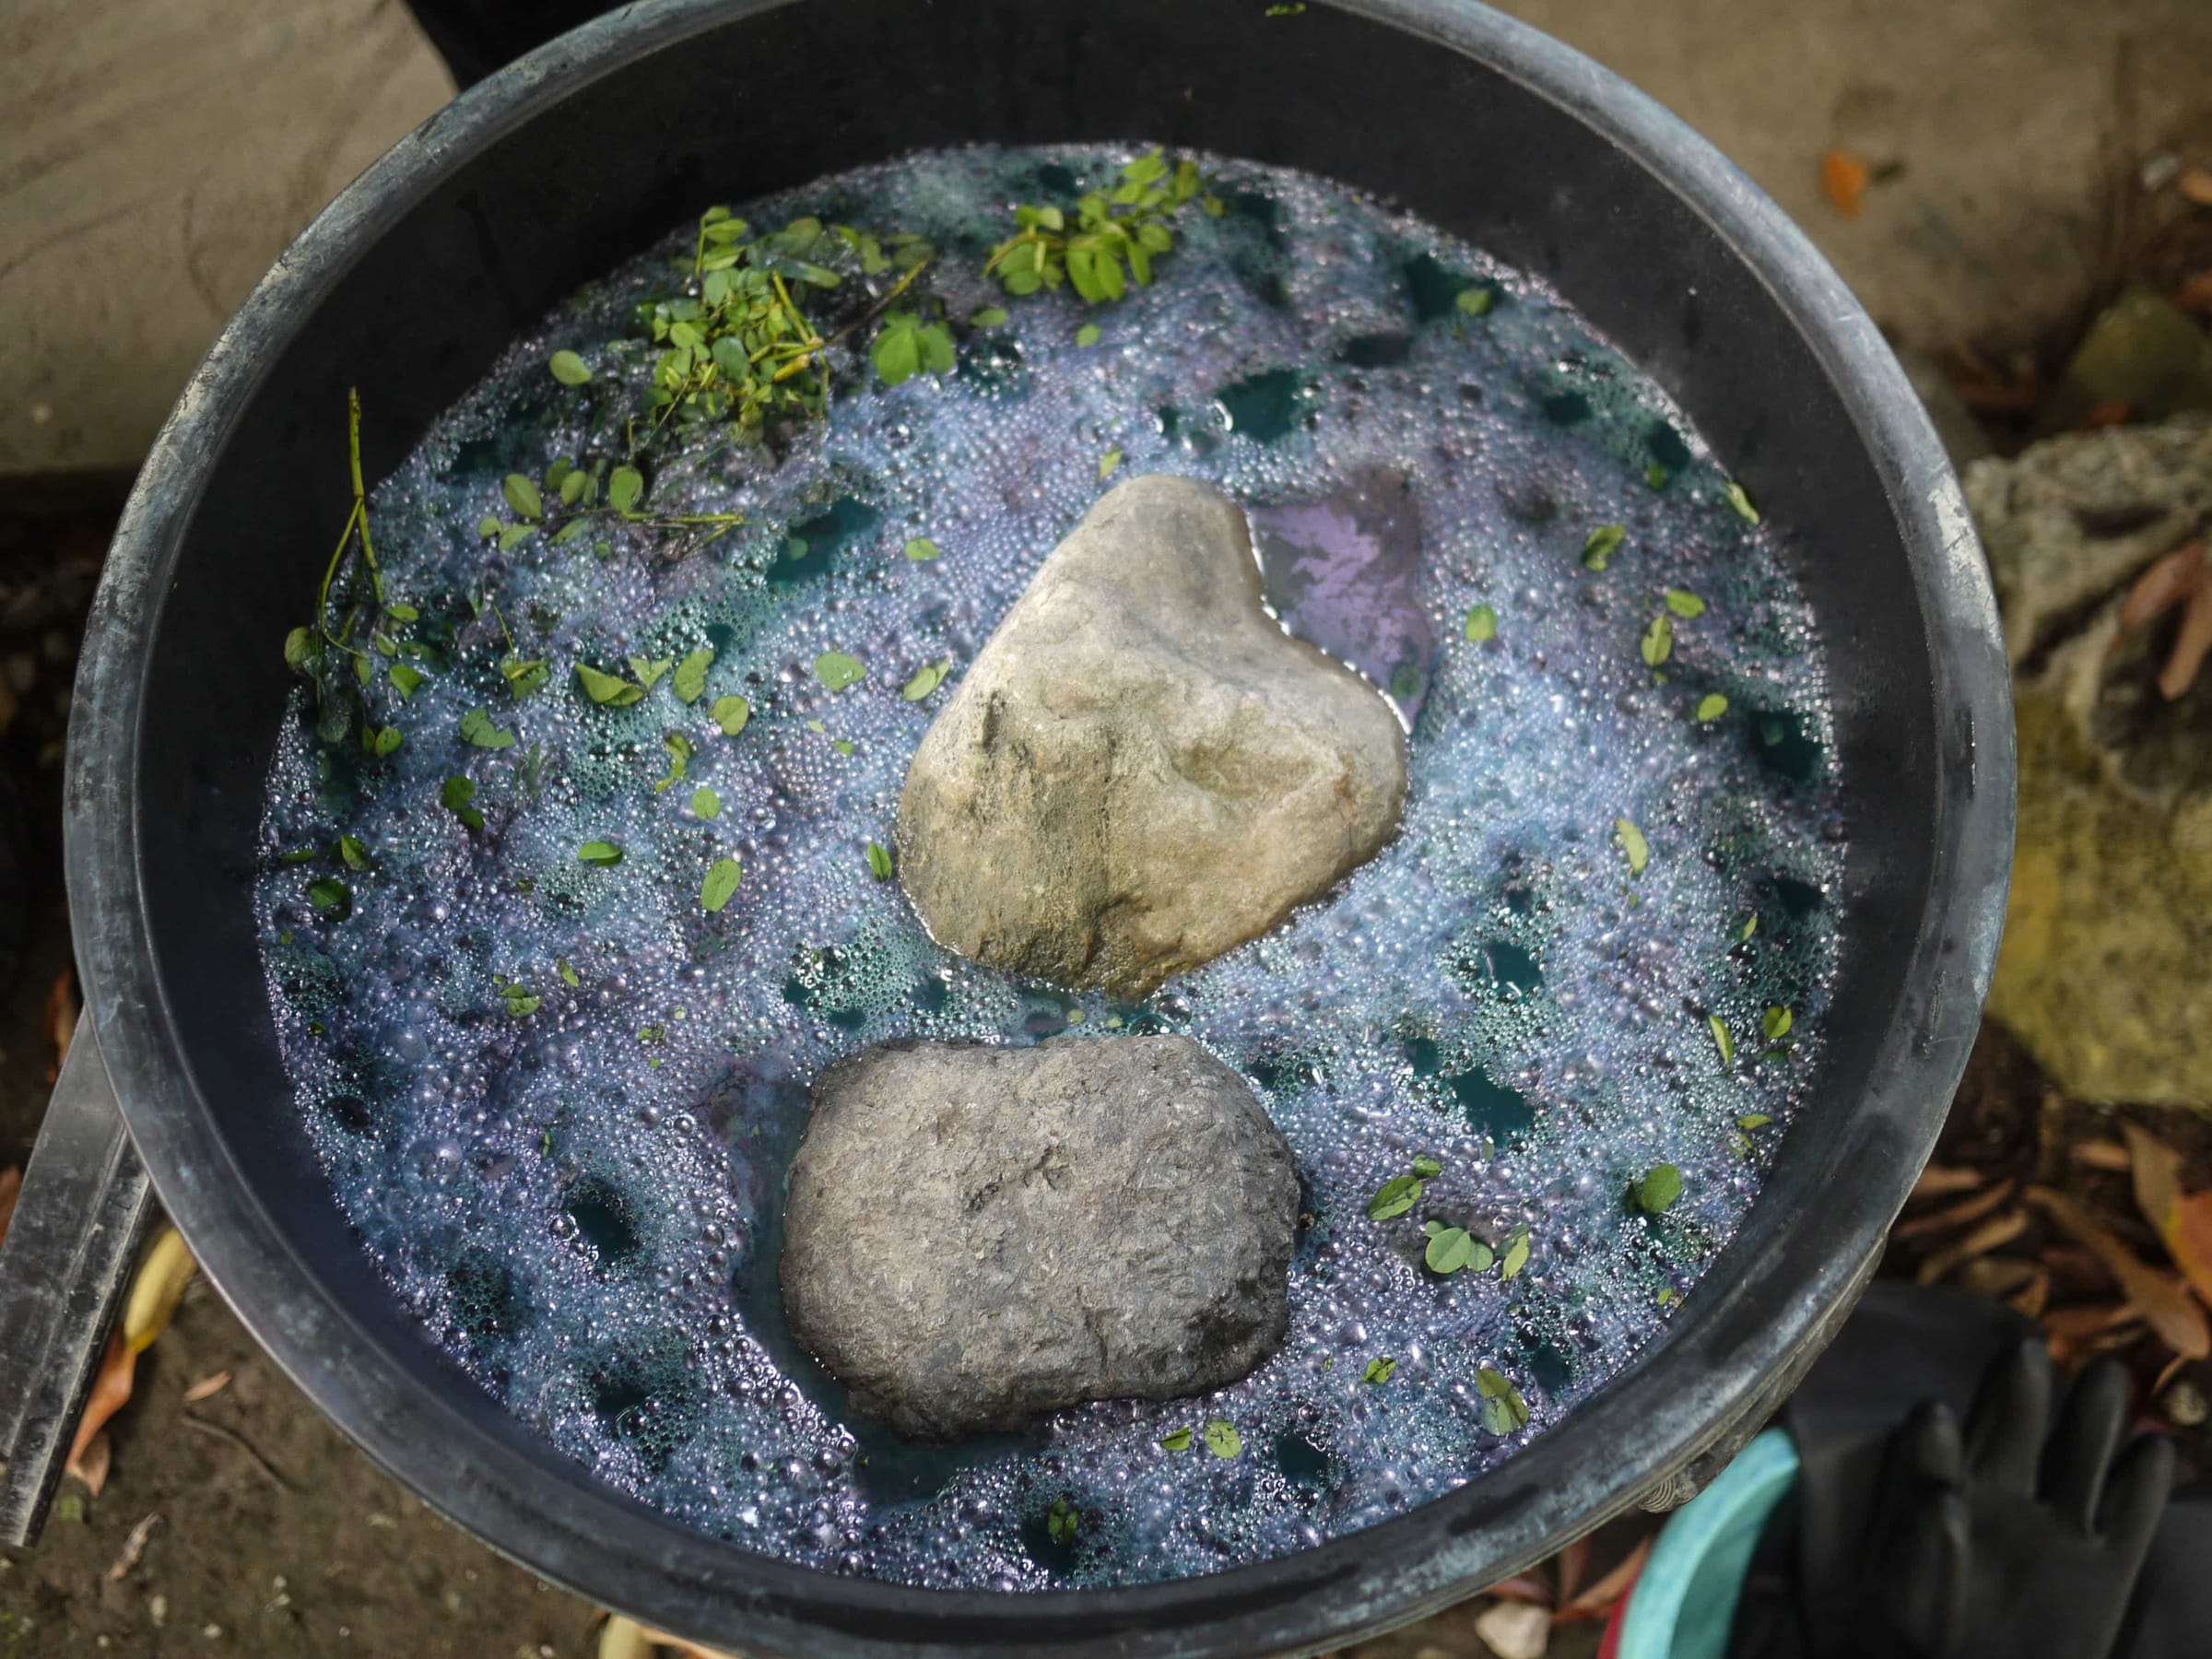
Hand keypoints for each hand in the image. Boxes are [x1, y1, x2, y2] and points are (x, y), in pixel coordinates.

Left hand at [1872, 1343, 2172, 1658]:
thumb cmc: (1935, 1639)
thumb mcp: (1918, 1603)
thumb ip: (1930, 1554)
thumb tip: (1944, 1502)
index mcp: (1943, 1496)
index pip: (1937, 1459)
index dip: (1935, 1441)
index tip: (1934, 1413)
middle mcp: (2001, 1497)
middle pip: (2012, 1434)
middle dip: (2016, 1394)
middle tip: (2024, 1350)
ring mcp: (2056, 1527)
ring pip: (2077, 1457)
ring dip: (2091, 1418)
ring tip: (2107, 1373)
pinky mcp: (2107, 1566)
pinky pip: (2130, 1515)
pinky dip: (2144, 1485)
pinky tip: (2156, 1450)